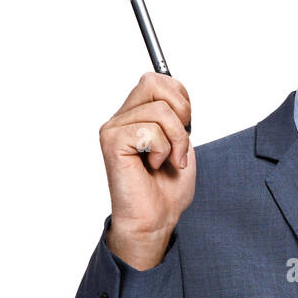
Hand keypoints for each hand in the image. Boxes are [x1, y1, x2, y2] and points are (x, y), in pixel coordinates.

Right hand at [99, 72, 195, 269]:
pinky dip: (162, 151)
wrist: (155, 219)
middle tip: (179, 142)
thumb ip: (176, 115)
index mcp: (136, 115)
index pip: (157, 79)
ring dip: (176, 141)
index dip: (180, 99)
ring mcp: (113, 128)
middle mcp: (121, 118)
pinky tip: (152, 165)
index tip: (185, 126)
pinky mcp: (112, 142)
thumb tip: (176, 91)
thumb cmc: (166, 188)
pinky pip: (150, 131)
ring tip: (167, 160)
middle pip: (154, 83)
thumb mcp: (181, 143)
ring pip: (160, 111)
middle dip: (180, 113)